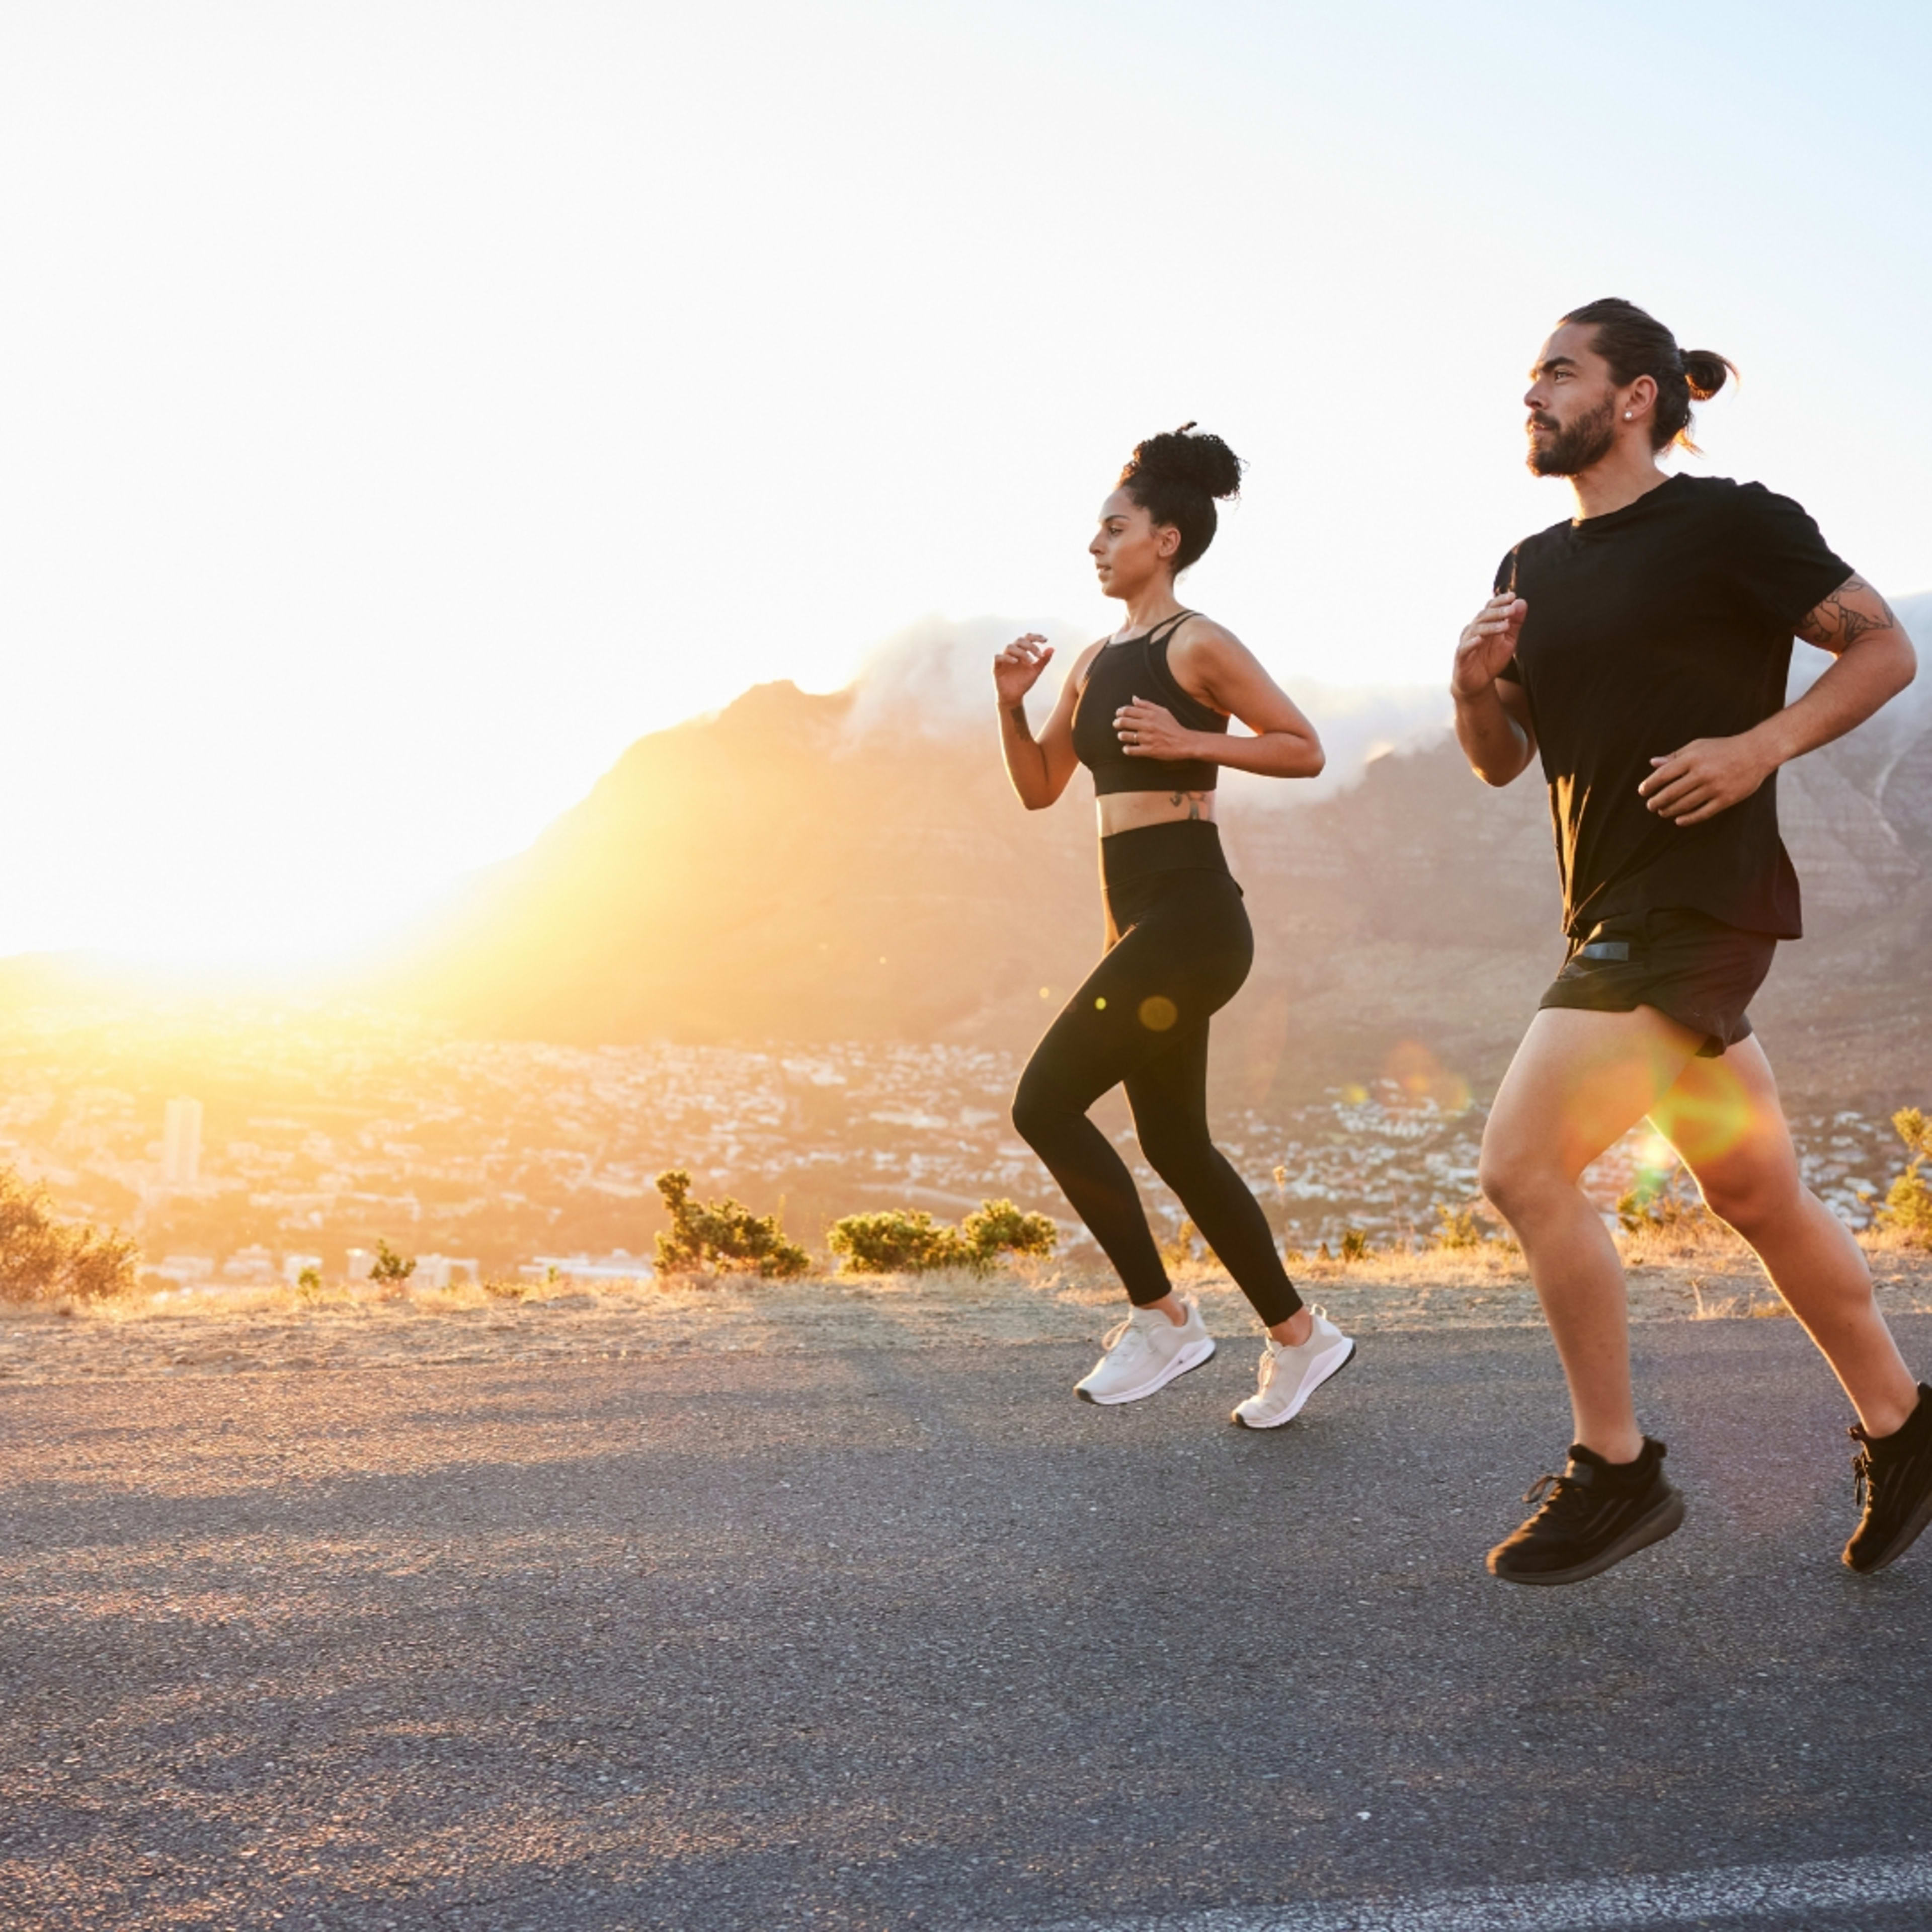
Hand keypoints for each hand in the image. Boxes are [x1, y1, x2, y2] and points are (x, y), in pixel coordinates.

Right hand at [994, 633, 1052, 707]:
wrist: (1014, 696)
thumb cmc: (1023, 682)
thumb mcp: (1036, 671)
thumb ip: (1043, 660)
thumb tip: (1052, 648)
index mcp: (1022, 652)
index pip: (1027, 638)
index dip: (1036, 637)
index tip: (1045, 640)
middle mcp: (1013, 653)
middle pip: (1019, 640)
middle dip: (1031, 646)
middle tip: (1039, 655)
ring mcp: (1004, 659)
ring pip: (1010, 647)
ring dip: (1021, 652)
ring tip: (1030, 661)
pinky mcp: (996, 666)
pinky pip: (998, 657)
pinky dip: (1007, 657)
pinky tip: (1015, 662)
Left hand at [1114, 696, 1196, 759]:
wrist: (1184, 742)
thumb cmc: (1173, 726)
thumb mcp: (1162, 711)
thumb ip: (1147, 705)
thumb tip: (1134, 698)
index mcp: (1150, 715)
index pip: (1129, 710)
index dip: (1120, 712)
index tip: (1118, 714)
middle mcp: (1148, 726)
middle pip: (1124, 722)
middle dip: (1117, 723)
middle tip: (1116, 724)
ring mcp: (1147, 738)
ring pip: (1126, 736)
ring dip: (1121, 735)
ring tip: (1122, 735)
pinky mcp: (1148, 750)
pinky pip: (1131, 750)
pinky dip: (1127, 749)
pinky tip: (1127, 748)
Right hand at [1452, 594, 1526, 698]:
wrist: (1478, 683)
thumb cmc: (1491, 659)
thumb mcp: (1509, 641)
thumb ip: (1515, 623)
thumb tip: (1521, 602)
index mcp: (1484, 624)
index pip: (1490, 607)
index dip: (1500, 601)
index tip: (1513, 596)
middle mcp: (1473, 630)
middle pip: (1483, 616)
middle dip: (1498, 612)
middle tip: (1511, 610)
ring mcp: (1466, 642)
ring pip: (1476, 630)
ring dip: (1490, 626)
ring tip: (1504, 626)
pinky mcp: (1461, 657)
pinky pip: (1464, 648)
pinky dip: (1471, 643)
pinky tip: (1480, 639)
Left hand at [1638, 734, 1775, 824]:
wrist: (1757, 752)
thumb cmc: (1723, 748)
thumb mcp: (1697, 746)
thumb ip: (1674, 757)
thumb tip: (1653, 763)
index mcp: (1692, 758)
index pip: (1663, 775)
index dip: (1649, 785)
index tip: (1642, 792)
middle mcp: (1702, 773)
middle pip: (1671, 793)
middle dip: (1656, 801)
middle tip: (1650, 805)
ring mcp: (1714, 787)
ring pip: (1685, 804)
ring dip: (1669, 810)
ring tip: (1662, 812)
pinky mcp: (1726, 799)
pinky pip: (1702, 813)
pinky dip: (1688, 819)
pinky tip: (1678, 820)